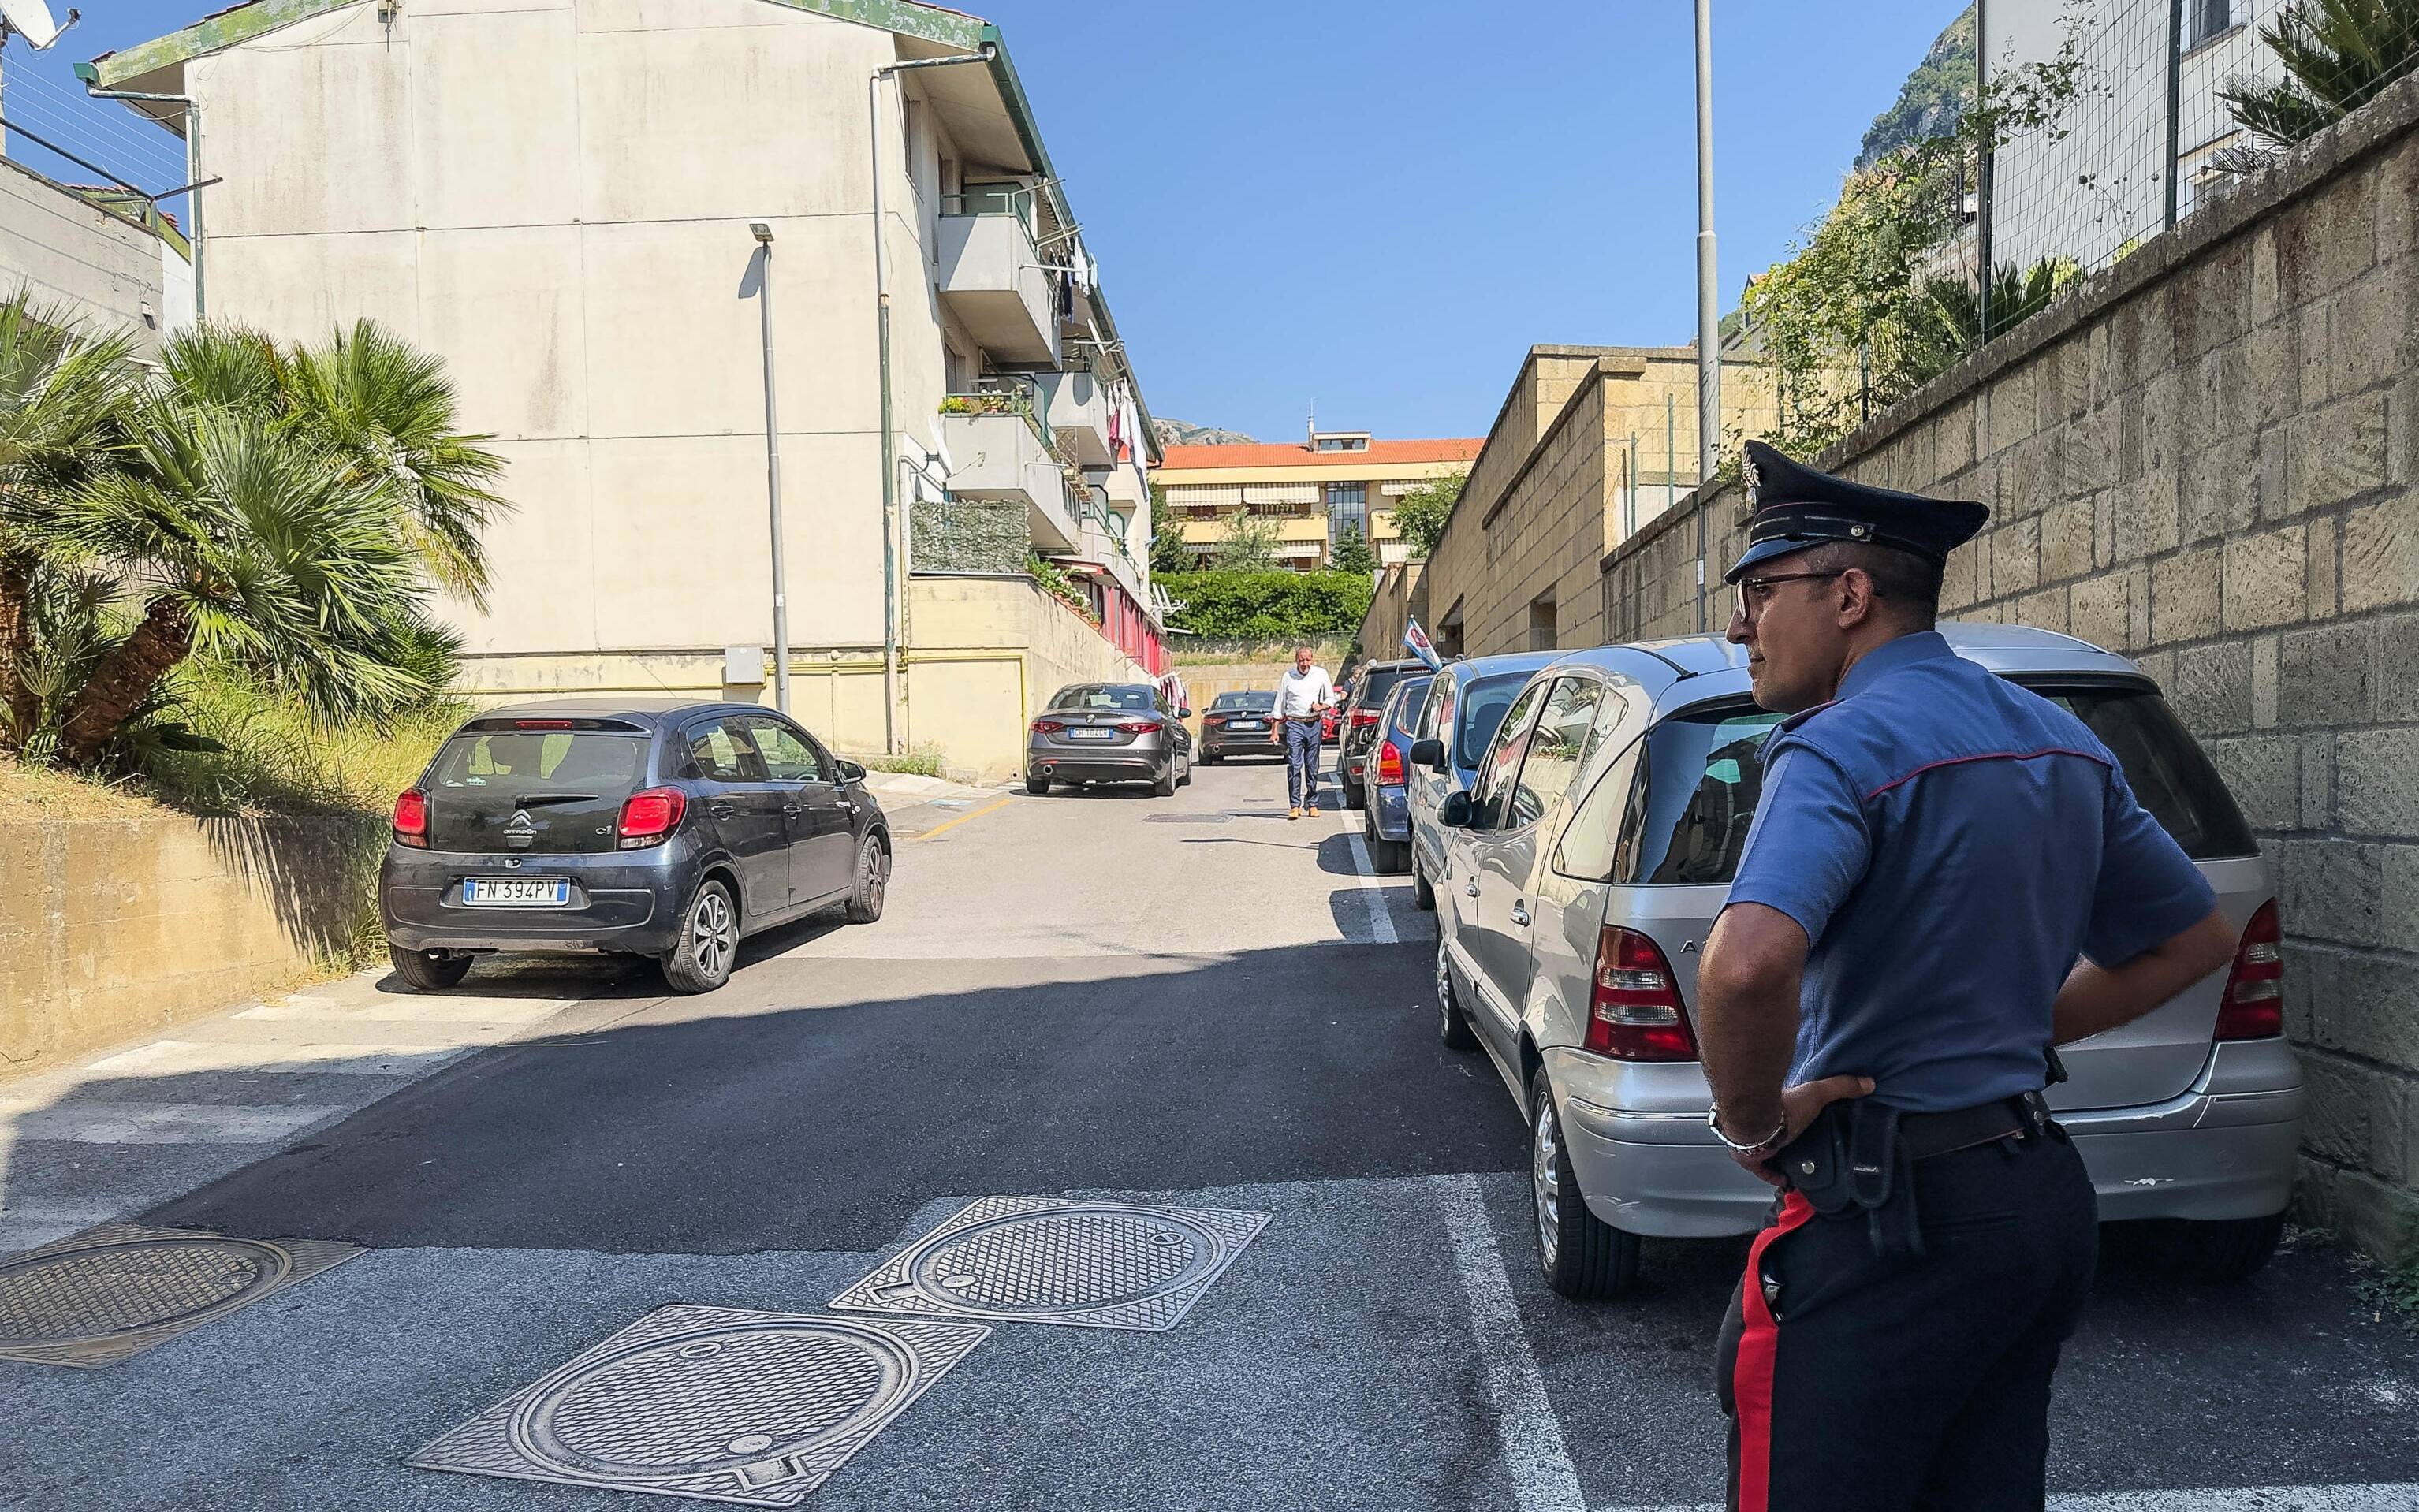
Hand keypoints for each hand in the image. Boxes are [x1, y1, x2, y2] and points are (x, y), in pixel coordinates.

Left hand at [1725, 1074, 1875, 1186]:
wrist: (1755, 1124)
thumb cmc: (1784, 1107)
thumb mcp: (1815, 1094)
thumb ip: (1840, 1087)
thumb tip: (1869, 1082)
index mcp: (1777, 1109)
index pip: (1789, 1116)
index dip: (1800, 1124)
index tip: (1813, 1131)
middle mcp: (1764, 1125)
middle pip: (1780, 1137)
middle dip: (1792, 1145)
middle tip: (1810, 1155)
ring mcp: (1755, 1143)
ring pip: (1770, 1154)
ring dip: (1783, 1162)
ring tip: (1802, 1171)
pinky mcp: (1751, 1161)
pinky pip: (1763, 1171)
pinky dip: (1775, 1177)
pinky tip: (1788, 1181)